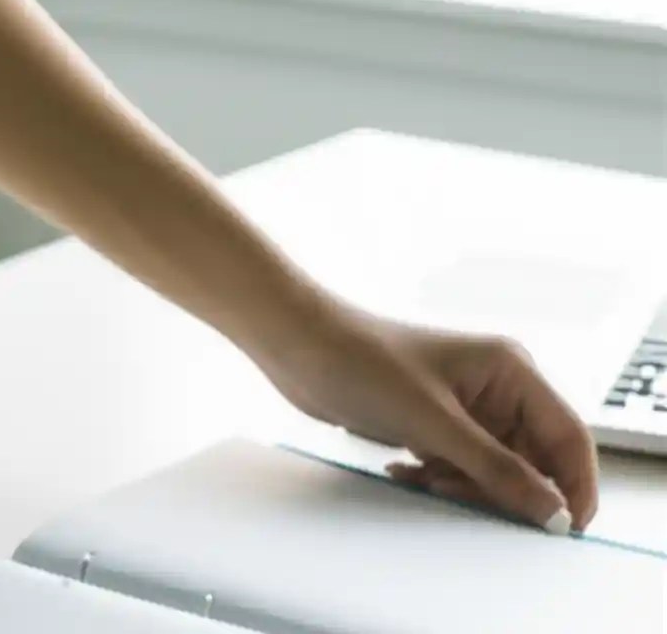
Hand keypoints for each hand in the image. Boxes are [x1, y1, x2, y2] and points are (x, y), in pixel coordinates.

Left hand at [260, 302, 598, 531]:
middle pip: (531, 459)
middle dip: (502, 488)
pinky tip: (402, 469)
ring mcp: (464, 405)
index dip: (574, 484)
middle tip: (458, 493)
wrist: (297, 343)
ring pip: (492, 469)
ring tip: (421, 474)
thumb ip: (495, 469)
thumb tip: (550, 509)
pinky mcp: (432, 420)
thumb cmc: (361, 360)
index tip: (563, 528)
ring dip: (461, 484)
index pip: (568, 436)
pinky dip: (435, 477)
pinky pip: (456, 465)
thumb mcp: (432, 423)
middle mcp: (496, 386)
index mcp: (511, 370)